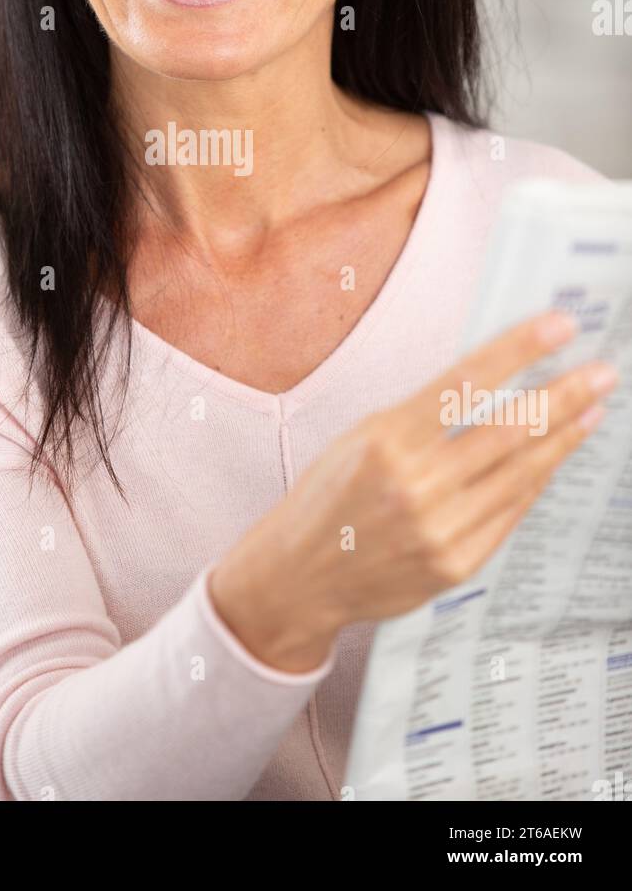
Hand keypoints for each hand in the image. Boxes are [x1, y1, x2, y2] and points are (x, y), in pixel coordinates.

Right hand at [208, 309, 618, 670]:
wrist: (301, 576)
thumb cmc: (329, 495)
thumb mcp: (362, 437)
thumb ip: (422, 416)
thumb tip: (490, 382)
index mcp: (386, 441)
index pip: (465, 383)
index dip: (518, 351)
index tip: (559, 327)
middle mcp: (415, 485)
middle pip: (508, 430)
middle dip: (564, 395)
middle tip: (601, 371)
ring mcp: (440, 530)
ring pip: (521, 473)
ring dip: (564, 437)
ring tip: (593, 409)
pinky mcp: (456, 565)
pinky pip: (510, 513)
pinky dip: (537, 479)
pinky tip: (555, 455)